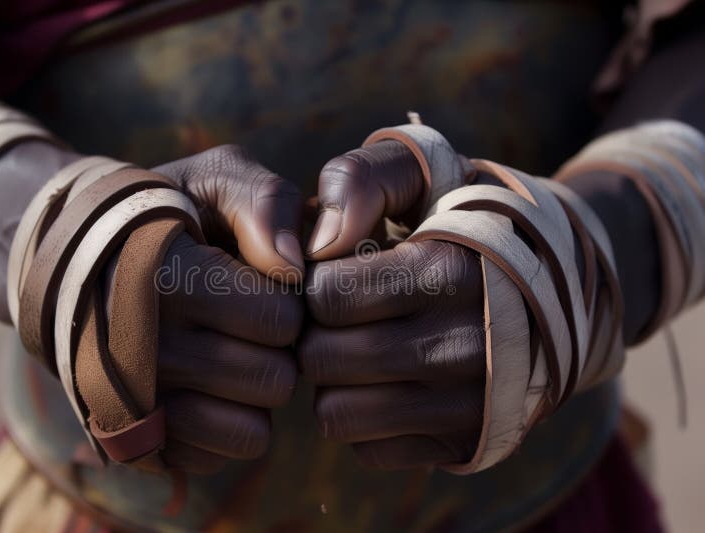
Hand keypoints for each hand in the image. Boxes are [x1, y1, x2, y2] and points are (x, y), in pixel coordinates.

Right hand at [127, 146, 303, 472]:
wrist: (80, 260)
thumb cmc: (168, 214)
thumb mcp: (213, 177)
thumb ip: (262, 202)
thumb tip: (293, 267)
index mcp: (159, 273)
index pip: (278, 318)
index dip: (287, 300)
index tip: (264, 282)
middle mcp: (136, 344)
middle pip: (272, 379)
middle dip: (278, 349)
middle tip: (252, 320)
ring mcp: (130, 402)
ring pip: (251, 430)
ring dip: (256, 391)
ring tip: (233, 350)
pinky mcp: (134, 440)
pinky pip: (218, 456)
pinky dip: (227, 425)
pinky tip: (211, 385)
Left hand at [300, 140, 485, 468]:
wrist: (559, 281)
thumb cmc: (467, 220)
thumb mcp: (423, 172)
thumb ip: (360, 181)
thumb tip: (318, 244)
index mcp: (448, 271)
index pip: (327, 297)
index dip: (314, 282)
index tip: (333, 272)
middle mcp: (466, 345)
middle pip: (323, 359)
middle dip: (315, 331)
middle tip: (337, 315)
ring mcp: (471, 403)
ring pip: (338, 413)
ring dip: (331, 380)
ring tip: (356, 346)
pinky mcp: (468, 443)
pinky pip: (370, 448)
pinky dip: (362, 419)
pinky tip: (383, 382)